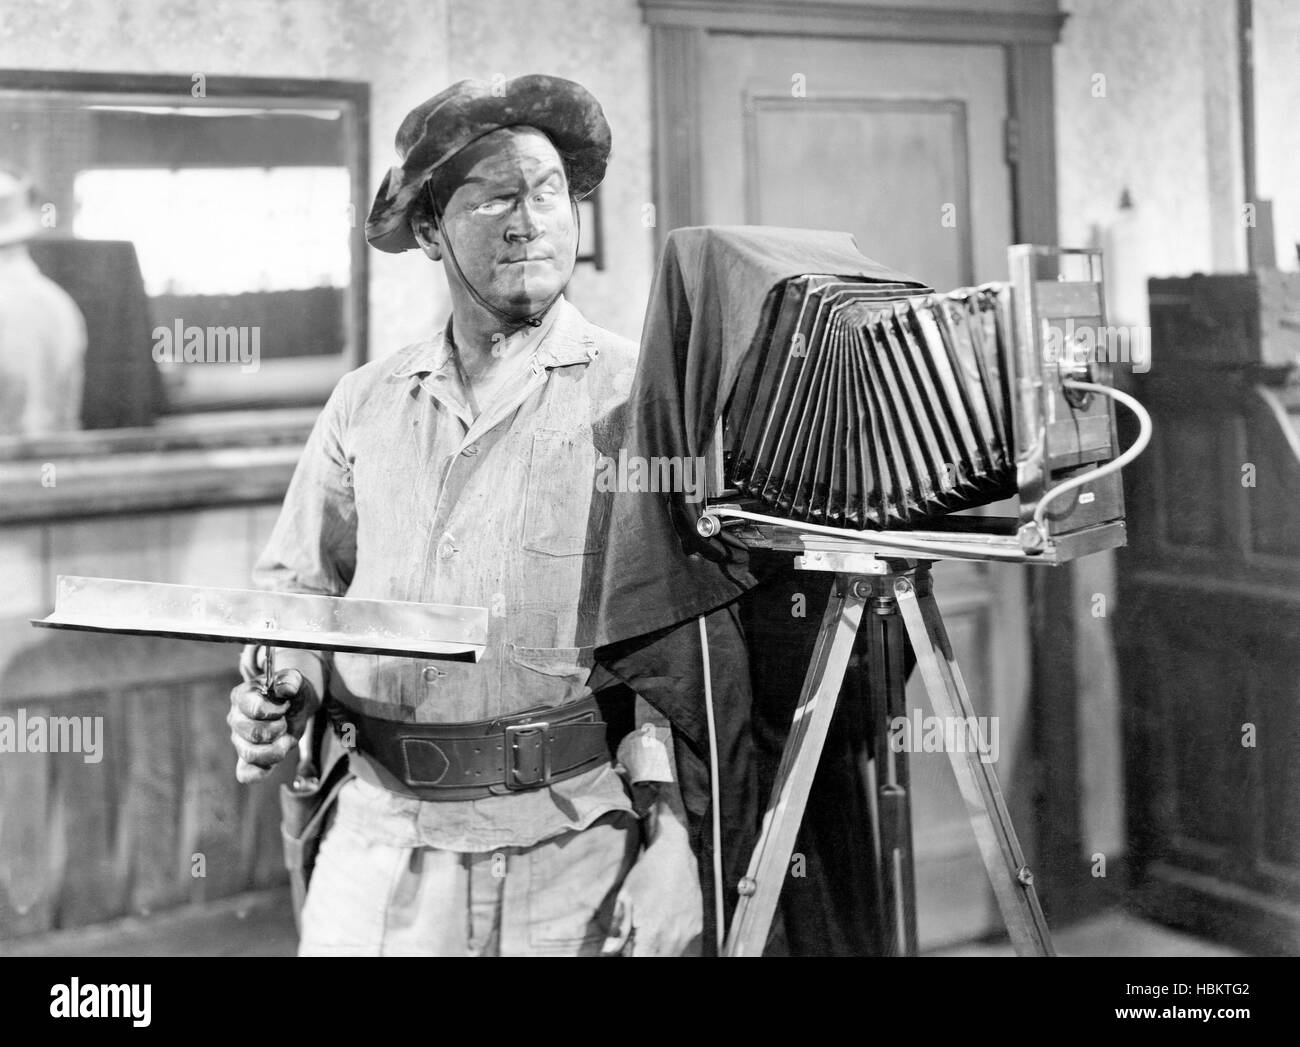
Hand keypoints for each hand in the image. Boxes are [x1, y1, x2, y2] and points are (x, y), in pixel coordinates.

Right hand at [227, 668, 318, 783]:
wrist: (294, 704)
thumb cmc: (290, 692)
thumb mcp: (295, 680)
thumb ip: (290, 680)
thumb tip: (284, 688)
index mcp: (242, 696)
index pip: (255, 709)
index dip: (276, 710)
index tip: (284, 706)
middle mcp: (235, 719)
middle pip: (253, 734)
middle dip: (278, 729)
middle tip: (285, 722)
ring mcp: (239, 740)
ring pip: (251, 755)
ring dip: (276, 750)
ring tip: (287, 739)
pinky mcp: (248, 757)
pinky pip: (246, 773)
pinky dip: (259, 773)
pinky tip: (270, 766)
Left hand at [601, 799, 702, 956]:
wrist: (675, 851)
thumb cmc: (648, 872)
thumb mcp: (626, 897)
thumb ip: (619, 928)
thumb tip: (609, 949)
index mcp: (654, 930)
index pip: (643, 960)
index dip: (634, 957)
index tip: (629, 951)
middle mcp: (675, 934)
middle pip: (659, 959)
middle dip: (645, 953)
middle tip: (636, 942)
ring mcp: (688, 929)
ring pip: (672, 953)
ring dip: (659, 950)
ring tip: (648, 933)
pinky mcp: (697, 923)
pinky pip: (683, 941)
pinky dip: (672, 940)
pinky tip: (663, 925)